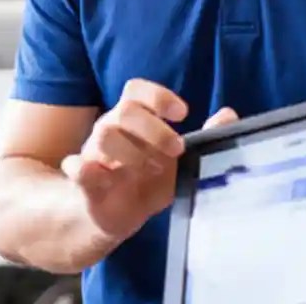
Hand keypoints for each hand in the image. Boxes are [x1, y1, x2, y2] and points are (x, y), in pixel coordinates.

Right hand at [61, 79, 237, 243]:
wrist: (113, 215)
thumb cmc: (147, 180)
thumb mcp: (179, 161)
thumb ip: (203, 138)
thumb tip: (229, 114)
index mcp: (131, 119)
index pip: (136, 91)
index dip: (159, 96)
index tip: (183, 114)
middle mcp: (109, 128)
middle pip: (125, 111)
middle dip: (155, 129)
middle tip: (176, 150)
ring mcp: (94, 153)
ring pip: (104, 135)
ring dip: (132, 151)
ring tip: (153, 170)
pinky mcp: (83, 182)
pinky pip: (76, 168)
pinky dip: (86, 169)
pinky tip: (102, 176)